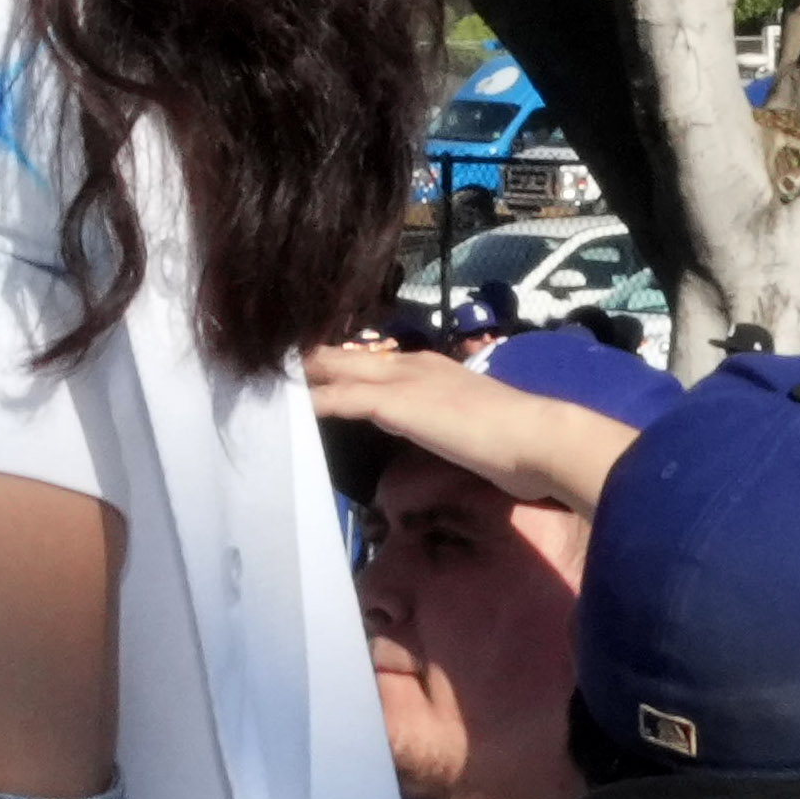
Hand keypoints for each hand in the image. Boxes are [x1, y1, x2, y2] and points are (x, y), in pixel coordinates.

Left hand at [299, 339, 644, 515]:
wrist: (536, 438)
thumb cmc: (514, 441)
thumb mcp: (469, 427)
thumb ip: (445, 424)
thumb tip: (437, 435)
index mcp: (429, 368)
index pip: (371, 361)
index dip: (337, 364)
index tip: (307, 367)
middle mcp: (411, 365)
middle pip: (345, 357)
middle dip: (309, 360)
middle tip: (269, 362)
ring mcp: (402, 381)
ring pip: (336, 370)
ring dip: (301, 375)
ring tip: (263, 377)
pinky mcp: (395, 403)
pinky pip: (341, 398)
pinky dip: (313, 400)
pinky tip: (287, 405)